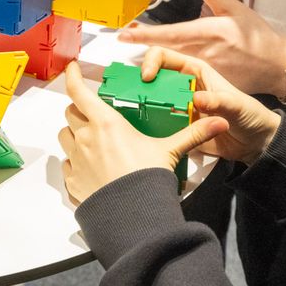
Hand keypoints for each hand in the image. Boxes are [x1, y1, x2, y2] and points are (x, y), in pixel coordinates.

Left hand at [56, 62, 228, 203]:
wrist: (133, 217)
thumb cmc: (148, 179)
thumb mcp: (170, 151)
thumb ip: (192, 134)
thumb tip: (219, 123)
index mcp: (106, 123)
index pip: (79, 91)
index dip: (73, 76)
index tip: (73, 68)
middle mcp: (86, 137)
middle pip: (70, 112)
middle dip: (79, 109)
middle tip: (93, 113)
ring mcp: (76, 160)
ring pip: (65, 136)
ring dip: (74, 133)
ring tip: (91, 139)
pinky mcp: (73, 181)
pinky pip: (67, 164)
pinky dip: (75, 161)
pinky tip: (90, 166)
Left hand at [118, 0, 285, 98]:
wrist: (278, 64)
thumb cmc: (256, 34)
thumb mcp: (233, 6)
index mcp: (208, 32)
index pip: (170, 34)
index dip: (145, 35)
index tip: (125, 33)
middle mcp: (204, 54)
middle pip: (165, 52)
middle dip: (143, 46)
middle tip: (126, 37)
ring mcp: (207, 73)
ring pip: (173, 66)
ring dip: (156, 59)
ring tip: (142, 50)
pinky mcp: (211, 85)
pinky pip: (187, 80)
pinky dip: (174, 73)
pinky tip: (165, 71)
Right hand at [141, 48, 281, 165]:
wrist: (256, 143)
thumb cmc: (250, 115)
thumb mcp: (236, 105)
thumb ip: (217, 101)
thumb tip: (195, 99)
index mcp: (195, 72)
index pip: (166, 57)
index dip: (152, 61)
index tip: (147, 76)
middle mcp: (183, 87)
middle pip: (154, 79)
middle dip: (139, 84)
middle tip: (131, 95)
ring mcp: (179, 108)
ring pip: (153, 101)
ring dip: (142, 105)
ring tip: (133, 113)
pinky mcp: (178, 127)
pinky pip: (159, 124)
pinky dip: (150, 126)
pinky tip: (143, 130)